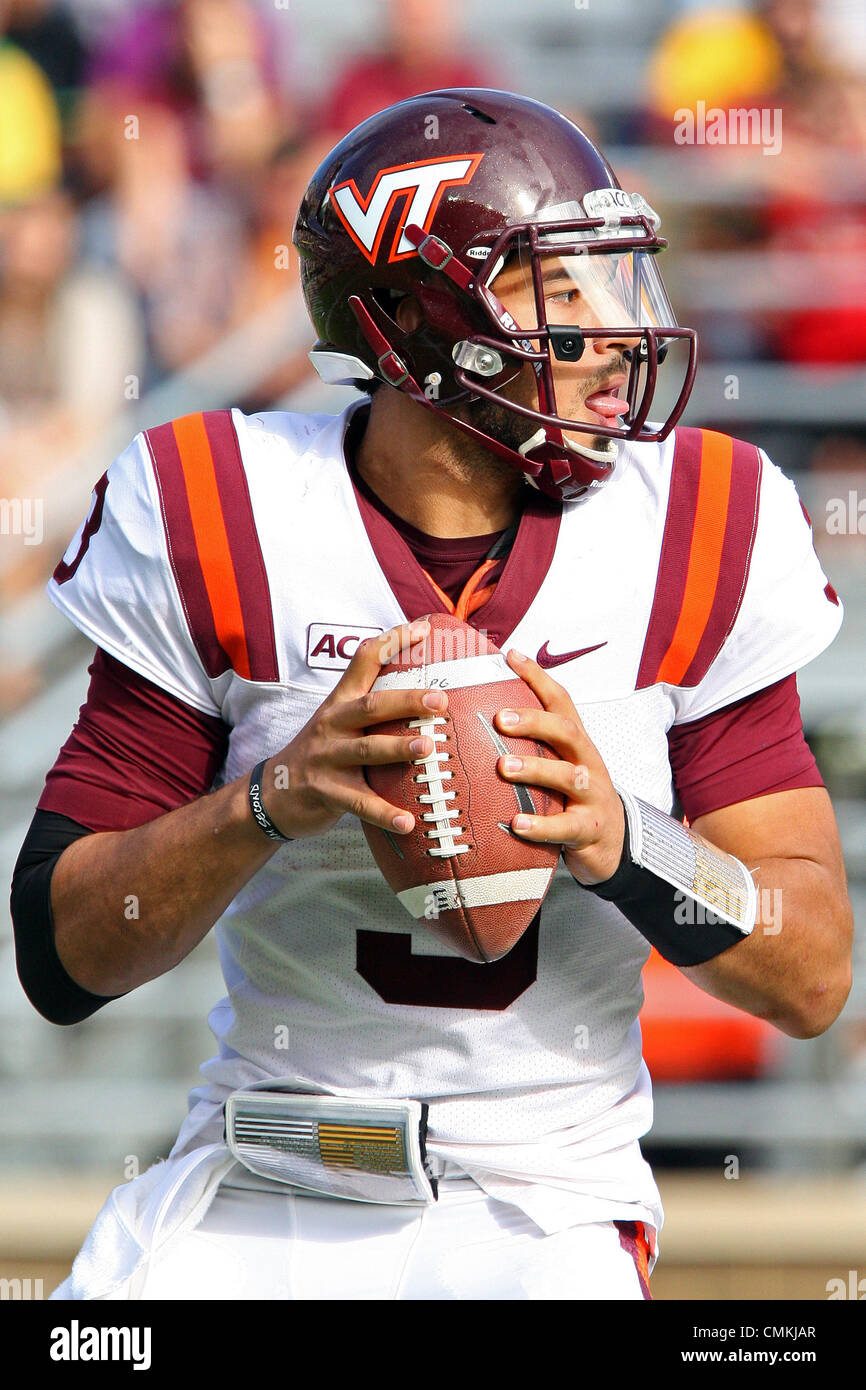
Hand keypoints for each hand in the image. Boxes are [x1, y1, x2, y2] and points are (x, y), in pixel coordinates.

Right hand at [259, 621, 446, 839]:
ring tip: (428, 749)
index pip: (364, 660)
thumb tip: (426, 689)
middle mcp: (332, 724)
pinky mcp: (325, 792)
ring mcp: (326, 758)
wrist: (273, 792)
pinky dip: (384, 813)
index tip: (424, 628)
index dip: (393, 641)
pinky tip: (408, 822)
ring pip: (365, 750)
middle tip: (440, 700)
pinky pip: (359, 804)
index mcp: (340, 702)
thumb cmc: (322, 752)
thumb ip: (372, 706)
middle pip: (371, 706)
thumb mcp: (339, 720)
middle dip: (406, 701)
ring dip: (398, 748)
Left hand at [494, 649, 624, 885]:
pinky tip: (517, 823)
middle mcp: (588, 761)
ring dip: (536, 769)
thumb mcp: (558, 763)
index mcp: (576, 742)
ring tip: (504, 767)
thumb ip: (531, 742)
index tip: (510, 656)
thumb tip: (481, 715)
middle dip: (535, 722)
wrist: (612, 842)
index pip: (561, 701)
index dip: (538, 677)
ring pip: (569, 777)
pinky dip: (541, 825)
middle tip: (499, 719)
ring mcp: (592, 795)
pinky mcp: (589, 829)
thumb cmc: (572, 796)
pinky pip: (566, 827)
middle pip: (567, 732)